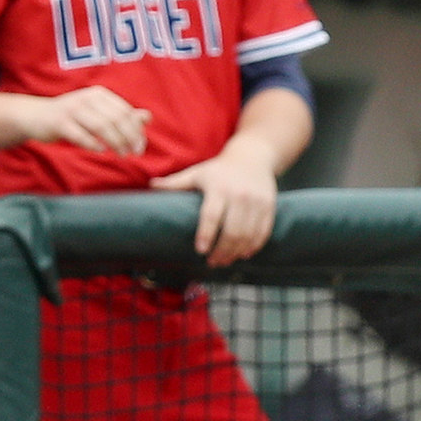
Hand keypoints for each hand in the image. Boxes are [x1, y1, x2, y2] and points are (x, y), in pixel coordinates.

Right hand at [16, 86, 149, 155]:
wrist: (36, 116)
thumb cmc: (71, 117)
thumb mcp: (97, 112)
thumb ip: (121, 115)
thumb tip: (147, 118)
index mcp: (99, 94)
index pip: (125, 111)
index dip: (136, 130)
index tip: (141, 147)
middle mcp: (87, 98)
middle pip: (115, 119)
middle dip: (128, 137)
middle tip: (134, 153)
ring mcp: (72, 110)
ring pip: (100, 127)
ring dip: (115, 142)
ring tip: (122, 154)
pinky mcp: (59, 123)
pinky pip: (80, 135)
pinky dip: (93, 144)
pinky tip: (101, 151)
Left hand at [152, 147, 279, 265]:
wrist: (252, 157)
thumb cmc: (218, 170)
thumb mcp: (197, 173)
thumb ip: (175, 182)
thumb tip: (150, 185)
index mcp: (219, 187)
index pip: (212, 215)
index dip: (206, 234)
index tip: (200, 250)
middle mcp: (240, 194)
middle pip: (232, 230)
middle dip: (222, 251)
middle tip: (212, 262)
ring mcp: (257, 201)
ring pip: (248, 234)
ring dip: (236, 252)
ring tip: (225, 261)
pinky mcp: (269, 206)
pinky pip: (263, 231)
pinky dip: (254, 246)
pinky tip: (243, 254)